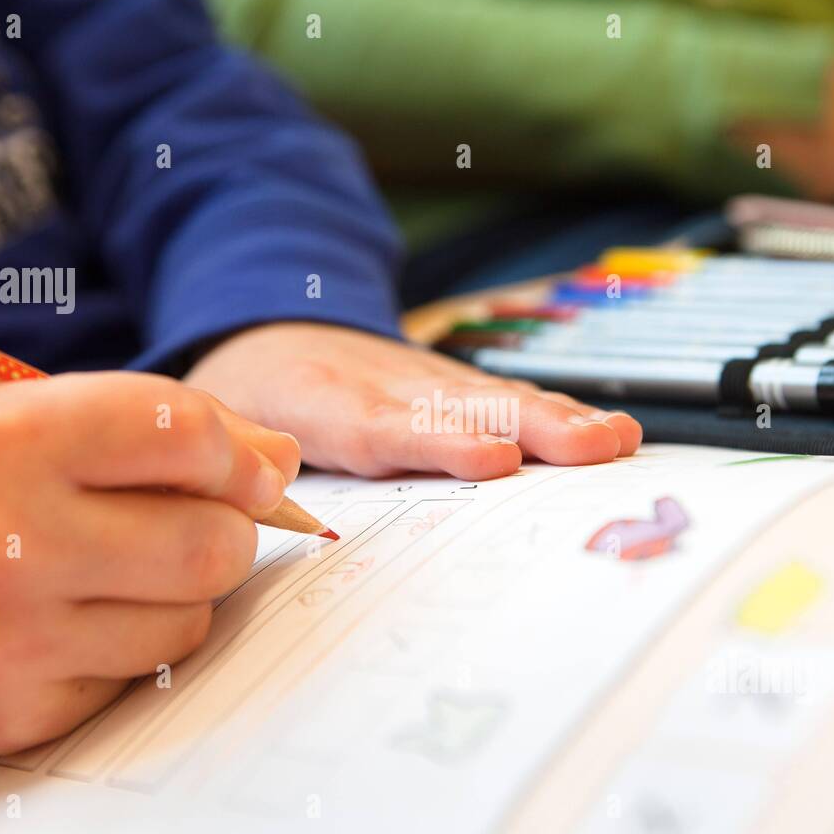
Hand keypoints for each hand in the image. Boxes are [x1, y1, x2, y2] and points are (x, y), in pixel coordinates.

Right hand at [0, 372, 298, 753]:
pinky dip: (126, 643)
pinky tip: (65, 619)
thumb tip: (280, 460)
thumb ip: (153, 425)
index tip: (251, 468)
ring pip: (190, 618)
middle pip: (211, 543)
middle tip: (187, 520)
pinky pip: (139, 675)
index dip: (239, 452)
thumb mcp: (22, 414)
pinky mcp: (13, 712)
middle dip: (225, 528)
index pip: (179, 434)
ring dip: (179, 591)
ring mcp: (5, 644)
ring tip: (110, 567)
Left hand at [184, 323, 642, 479]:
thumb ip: (244, 463)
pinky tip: (607, 435)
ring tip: (615, 441)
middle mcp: (387, 385)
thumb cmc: (250, 392)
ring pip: (499, 399)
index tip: (495, 458)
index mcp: (320, 399)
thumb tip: (274, 509)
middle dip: (533, 425)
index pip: (383, 426)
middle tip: (594, 448)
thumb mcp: (217, 423)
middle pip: (464, 407)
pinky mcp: (452, 386)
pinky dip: (559, 416)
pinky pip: (507, 400)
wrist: (270, 324)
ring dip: (561, 421)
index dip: (440, 442)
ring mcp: (427, 382)